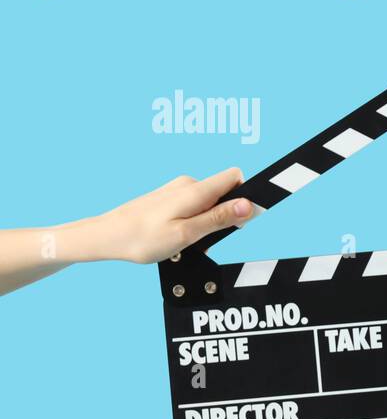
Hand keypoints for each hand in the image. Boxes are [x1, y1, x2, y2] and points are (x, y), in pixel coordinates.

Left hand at [90, 167, 257, 262]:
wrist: (105, 237)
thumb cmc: (141, 239)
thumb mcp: (186, 234)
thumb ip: (219, 219)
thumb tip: (248, 205)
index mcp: (195, 191)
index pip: (235, 177)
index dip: (245, 197)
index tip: (242, 219)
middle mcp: (188, 185)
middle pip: (224, 192)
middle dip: (225, 217)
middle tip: (205, 239)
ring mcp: (177, 191)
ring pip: (209, 203)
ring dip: (207, 223)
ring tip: (185, 241)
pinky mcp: (169, 198)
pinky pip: (194, 207)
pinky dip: (193, 223)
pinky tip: (175, 237)